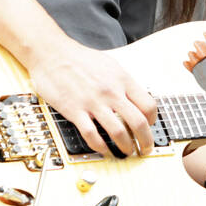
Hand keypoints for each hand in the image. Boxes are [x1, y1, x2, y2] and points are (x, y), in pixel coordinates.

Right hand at [26, 35, 156, 158]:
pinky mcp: (75, 111)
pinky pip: (92, 135)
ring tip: (127, 152)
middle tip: (145, 148)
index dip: (153, 121)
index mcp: (122, 80)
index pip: (148, 105)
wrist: (52, 53)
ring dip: (126, 147)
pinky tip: (104, 149)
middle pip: (138, 123)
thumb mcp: (110, 65)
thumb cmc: (79, 59)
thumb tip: (136, 99)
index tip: (150, 127)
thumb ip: (124, 83)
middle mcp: (110, 92)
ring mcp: (93, 102)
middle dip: (146, 141)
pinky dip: (101, 146)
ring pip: (118, 132)